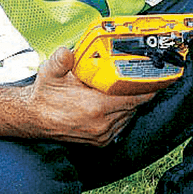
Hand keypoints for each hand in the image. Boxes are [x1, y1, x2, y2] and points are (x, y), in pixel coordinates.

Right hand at [26, 47, 153, 146]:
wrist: (33, 118)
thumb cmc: (45, 95)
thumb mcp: (50, 72)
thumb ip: (60, 60)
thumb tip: (67, 52)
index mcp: (95, 107)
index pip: (133, 98)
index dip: (148, 89)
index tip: (159, 80)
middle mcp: (101, 123)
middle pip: (134, 106)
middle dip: (138, 93)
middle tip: (142, 79)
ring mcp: (101, 134)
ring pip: (128, 117)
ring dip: (130, 104)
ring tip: (126, 90)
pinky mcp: (99, 141)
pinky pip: (120, 126)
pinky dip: (122, 115)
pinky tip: (116, 104)